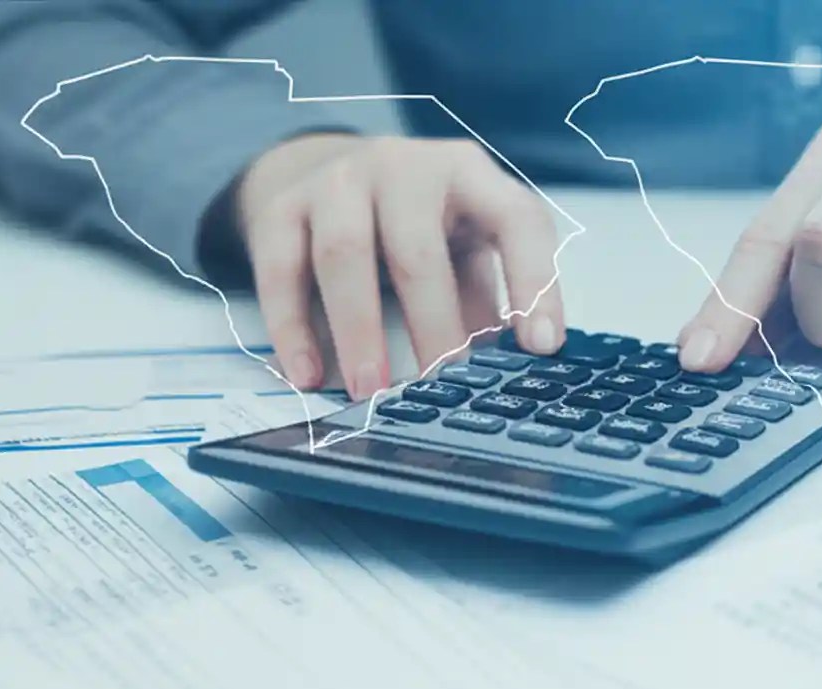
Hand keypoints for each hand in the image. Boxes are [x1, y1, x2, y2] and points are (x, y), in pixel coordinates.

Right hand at [237, 133, 564, 398]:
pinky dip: (293, 328)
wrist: (323, 166)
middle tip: (440, 384)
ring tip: (370, 390)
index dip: (535, 282)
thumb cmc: (416, 220)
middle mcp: (403, 167)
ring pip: (344, 254)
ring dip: (358, 330)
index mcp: (468, 173)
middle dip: (432, 324)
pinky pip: (282, 272)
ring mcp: (337, 182)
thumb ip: (488, 295)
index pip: (516, 219)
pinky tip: (308, 375)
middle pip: (417, 249)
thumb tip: (512, 367)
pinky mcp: (281, 208)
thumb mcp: (465, 242)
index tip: (541, 347)